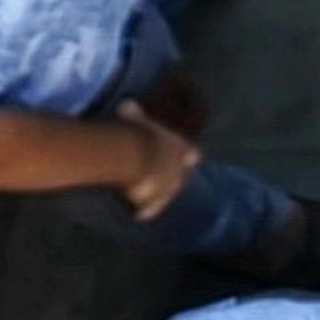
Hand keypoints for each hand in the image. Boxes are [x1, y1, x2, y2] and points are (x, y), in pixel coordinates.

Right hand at [103, 102, 200, 222]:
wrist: (134, 155)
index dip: (187, 155)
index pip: (191, 154)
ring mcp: (167, 188)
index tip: (186, 158)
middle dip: (170, 180)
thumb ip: (135, 113)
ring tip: (148, 206)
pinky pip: (150, 208)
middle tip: (161, 182)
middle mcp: (177, 170)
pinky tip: (139, 215)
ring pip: (166, 197)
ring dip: (158, 199)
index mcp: (179, 147)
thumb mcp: (135, 117)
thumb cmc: (136, 131)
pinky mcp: (154, 201)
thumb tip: (128, 104)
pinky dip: (144, 211)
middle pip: (179, 179)